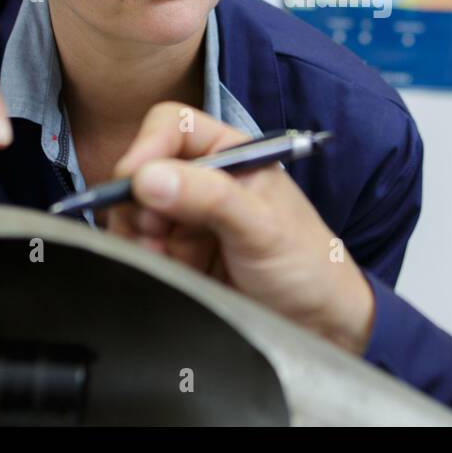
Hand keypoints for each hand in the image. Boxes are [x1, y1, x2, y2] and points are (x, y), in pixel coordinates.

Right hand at [107, 103, 375, 354]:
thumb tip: (148, 177)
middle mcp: (204, 181)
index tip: (133, 180)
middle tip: (154, 233)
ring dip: (136, 235)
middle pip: (142, 171)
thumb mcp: (262, 227)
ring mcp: (187, 219)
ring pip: (133, 212)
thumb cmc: (307, 264)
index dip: (148, 147)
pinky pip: (139, 247)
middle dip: (138, 201)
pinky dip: (142, 258)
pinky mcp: (177, 256)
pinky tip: (166, 271)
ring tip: (162, 257)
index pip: (172, 128)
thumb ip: (209, 198)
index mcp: (231, 154)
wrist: (318, 324)